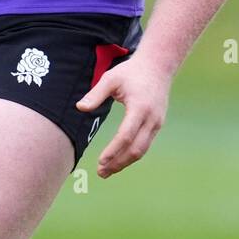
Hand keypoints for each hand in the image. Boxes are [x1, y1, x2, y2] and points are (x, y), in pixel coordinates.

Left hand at [76, 54, 170, 177]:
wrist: (158, 66)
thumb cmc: (131, 72)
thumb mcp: (110, 78)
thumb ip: (96, 94)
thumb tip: (80, 108)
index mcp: (140, 107)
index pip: (126, 135)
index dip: (113, 151)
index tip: (101, 161)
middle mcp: (151, 118)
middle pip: (136, 149)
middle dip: (118, 163)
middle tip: (100, 172)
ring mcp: (157, 123)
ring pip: (142, 150)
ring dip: (125, 163)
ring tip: (107, 171)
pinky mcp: (157, 125)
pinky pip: (145, 145)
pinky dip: (131, 155)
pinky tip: (119, 160)